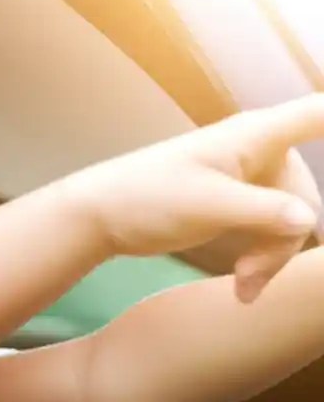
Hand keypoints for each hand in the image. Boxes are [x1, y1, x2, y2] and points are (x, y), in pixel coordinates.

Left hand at [56, 93, 323, 302]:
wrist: (100, 215)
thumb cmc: (146, 195)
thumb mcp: (207, 205)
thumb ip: (261, 213)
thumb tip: (310, 222)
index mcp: (255, 136)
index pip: (319, 113)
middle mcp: (259, 152)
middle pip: (307, 195)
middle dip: (287, 238)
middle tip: (250, 276)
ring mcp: (249, 180)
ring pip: (290, 222)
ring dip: (272, 257)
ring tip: (241, 286)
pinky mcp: (238, 206)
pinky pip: (271, 232)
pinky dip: (262, 259)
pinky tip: (243, 288)